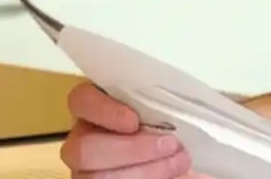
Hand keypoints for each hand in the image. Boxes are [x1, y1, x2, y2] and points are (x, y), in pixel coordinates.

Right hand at [60, 82, 202, 177]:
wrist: (170, 157)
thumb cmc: (168, 129)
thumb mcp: (165, 111)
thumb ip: (162, 104)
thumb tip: (189, 103)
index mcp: (95, 109)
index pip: (81, 100)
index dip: (104, 110)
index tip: (134, 121)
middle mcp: (83, 139)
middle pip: (84, 148)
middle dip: (133, 150)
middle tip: (170, 145)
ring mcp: (85, 169)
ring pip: (96, 177)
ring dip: (144, 172)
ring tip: (178, 163)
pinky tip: (171, 176)